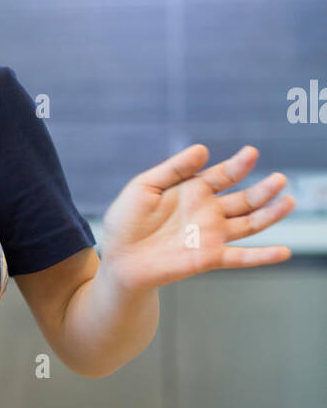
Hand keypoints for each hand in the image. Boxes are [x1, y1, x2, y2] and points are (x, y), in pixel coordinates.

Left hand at [101, 144, 294, 291]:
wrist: (118, 258)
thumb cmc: (127, 221)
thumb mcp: (145, 186)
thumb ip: (174, 168)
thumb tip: (203, 149)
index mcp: (194, 190)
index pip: (224, 174)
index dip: (239, 164)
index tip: (251, 153)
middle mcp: (208, 212)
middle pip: (244, 199)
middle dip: (264, 189)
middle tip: (280, 179)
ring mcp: (211, 236)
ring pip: (249, 224)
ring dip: (270, 215)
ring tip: (289, 202)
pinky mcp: (208, 258)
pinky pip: (241, 258)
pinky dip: (263, 256)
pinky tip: (284, 252)